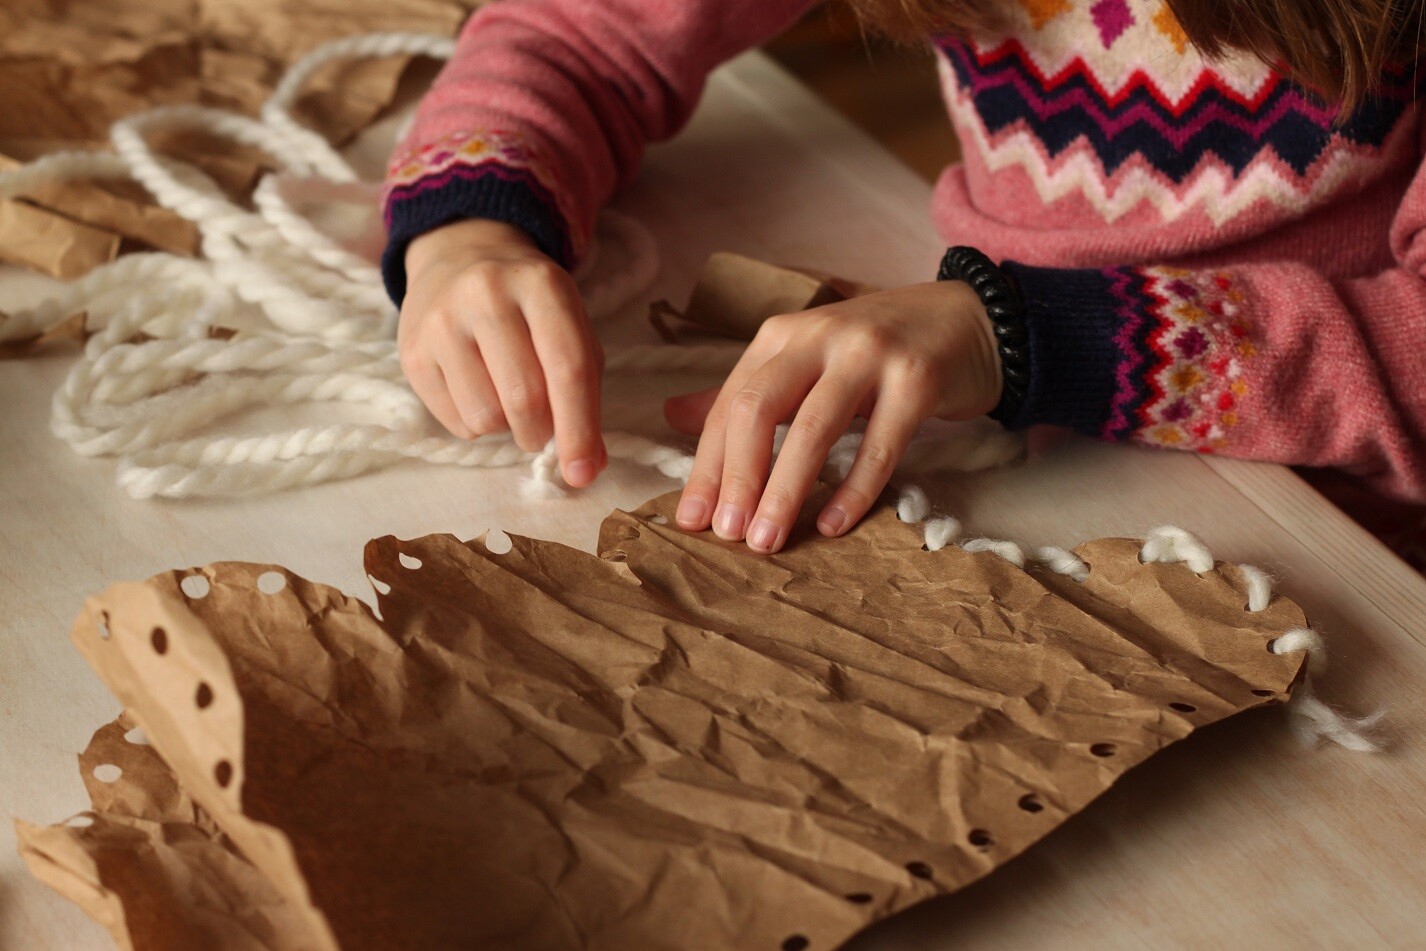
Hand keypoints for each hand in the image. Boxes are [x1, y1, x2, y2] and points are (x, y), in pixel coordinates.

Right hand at [399, 218, 605, 486]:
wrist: (460, 255)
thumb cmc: (529, 305)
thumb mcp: (569, 325)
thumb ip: (585, 389)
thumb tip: (588, 465)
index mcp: (541, 284)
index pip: (566, 367)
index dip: (579, 428)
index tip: (583, 473)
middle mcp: (487, 294)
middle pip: (524, 398)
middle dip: (541, 434)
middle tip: (543, 431)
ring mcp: (443, 320)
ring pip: (486, 416)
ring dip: (507, 429)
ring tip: (507, 401)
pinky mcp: (412, 350)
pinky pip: (454, 422)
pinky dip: (477, 425)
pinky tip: (478, 392)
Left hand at [665, 281, 1001, 552]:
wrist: (968, 321)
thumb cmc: (876, 351)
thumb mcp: (806, 362)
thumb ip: (747, 390)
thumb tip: (671, 416)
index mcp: (781, 335)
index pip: (730, 404)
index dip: (708, 465)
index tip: (691, 520)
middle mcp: (819, 336)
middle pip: (759, 408)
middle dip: (737, 476)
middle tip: (726, 534)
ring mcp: (870, 354)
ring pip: (814, 428)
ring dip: (784, 490)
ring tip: (766, 542)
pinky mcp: (918, 378)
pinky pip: (880, 443)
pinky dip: (853, 489)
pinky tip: (832, 526)